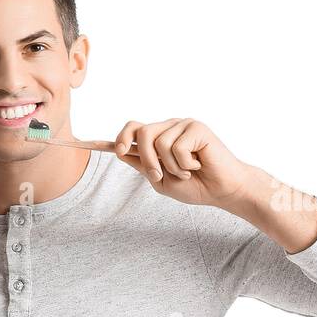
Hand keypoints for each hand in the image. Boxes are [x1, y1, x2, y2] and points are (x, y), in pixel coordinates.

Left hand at [112, 118, 256, 209]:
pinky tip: (198, 165)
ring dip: (170, 165)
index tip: (95, 145)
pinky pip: (176, 146)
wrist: (221, 191)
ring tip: (186, 171)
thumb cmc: (194, 186)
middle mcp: (168, 127)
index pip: (132, 130)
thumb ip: (142, 165)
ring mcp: (182, 124)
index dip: (117, 137)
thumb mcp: (160, 179)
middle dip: (147, 159)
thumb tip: (120, 152)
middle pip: (140, 133)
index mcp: (158, 138)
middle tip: (160, 175)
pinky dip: (185, 164)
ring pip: (157, 142)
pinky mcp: (196, 127)